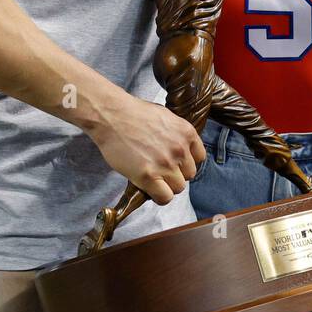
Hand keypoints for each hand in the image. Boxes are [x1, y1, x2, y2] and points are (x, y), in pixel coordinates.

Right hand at [88, 95, 205, 206]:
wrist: (111, 115)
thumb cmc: (133, 113)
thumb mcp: (165, 117)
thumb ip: (176, 135)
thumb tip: (179, 150)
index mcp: (187, 133)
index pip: (200, 158)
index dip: (186, 162)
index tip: (176, 163)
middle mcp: (180, 149)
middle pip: (189, 175)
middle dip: (176, 174)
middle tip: (160, 170)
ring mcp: (165, 164)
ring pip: (178, 188)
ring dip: (167, 186)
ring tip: (153, 178)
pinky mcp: (148, 176)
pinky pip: (165, 197)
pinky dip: (159, 196)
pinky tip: (149, 188)